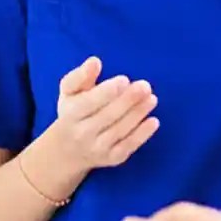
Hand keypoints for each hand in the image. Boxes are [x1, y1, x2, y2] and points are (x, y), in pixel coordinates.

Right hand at [52, 56, 159, 170]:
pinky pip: (129, 146)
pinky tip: (153, 121)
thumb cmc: (72, 112)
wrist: (67, 151)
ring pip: (120, 130)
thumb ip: (81, 75)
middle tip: (145, 86)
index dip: (106, 92)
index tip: (124, 79)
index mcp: (70, 114)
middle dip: (128, 100)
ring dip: (138, 113)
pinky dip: (142, 134)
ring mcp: (98, 149)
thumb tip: (95, 61)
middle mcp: (82, 134)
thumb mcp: (69, 92)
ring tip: (151, 98)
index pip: (88, 103)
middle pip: (107, 116)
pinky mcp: (112, 159)